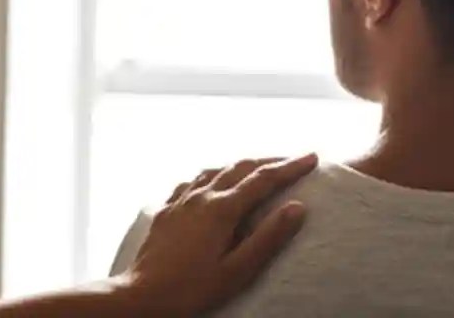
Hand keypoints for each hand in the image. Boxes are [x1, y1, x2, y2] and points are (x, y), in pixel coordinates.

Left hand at [113, 153, 318, 317]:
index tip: (312, 157)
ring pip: (215, 169)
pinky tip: (210, 182)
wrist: (141, 296)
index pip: (264, 179)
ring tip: (257, 168)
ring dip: (241, 165)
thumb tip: (298, 207)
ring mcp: (181, 201)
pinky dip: (211, 175)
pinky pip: (192, 182)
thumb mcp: (238, 270)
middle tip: (293, 160)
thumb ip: (268, 237)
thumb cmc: (192, 289)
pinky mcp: (166, 211)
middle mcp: (201, 196)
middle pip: (241, 167)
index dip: (290, 167)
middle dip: (270, 160)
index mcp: (222, 209)